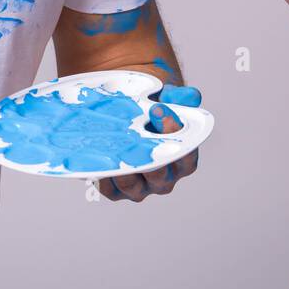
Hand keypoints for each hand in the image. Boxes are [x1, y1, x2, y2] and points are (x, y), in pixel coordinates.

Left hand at [98, 84, 201, 201]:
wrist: (128, 115)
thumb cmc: (153, 109)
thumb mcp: (168, 99)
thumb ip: (180, 98)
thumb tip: (191, 97)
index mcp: (183, 160)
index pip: (185, 153)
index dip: (173, 131)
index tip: (158, 109)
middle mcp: (164, 178)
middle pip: (159, 174)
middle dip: (146, 150)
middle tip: (133, 129)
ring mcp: (141, 187)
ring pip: (132, 185)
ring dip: (122, 166)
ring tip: (112, 146)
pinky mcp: (118, 191)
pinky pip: (110, 189)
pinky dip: (103, 176)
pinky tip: (97, 159)